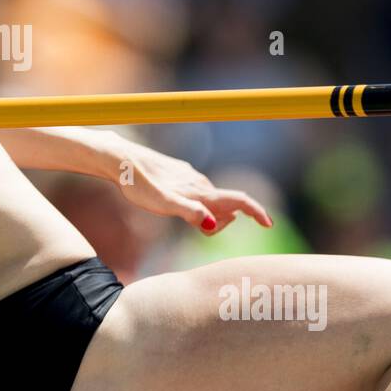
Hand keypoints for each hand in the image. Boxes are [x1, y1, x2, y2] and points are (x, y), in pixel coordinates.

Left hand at [114, 140, 272, 234]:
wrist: (121, 160)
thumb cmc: (139, 185)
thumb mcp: (163, 204)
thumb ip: (190, 213)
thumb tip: (213, 223)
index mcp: (200, 192)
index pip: (238, 200)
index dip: (257, 212)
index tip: (269, 224)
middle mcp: (199, 182)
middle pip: (225, 207)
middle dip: (221, 223)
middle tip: (196, 230)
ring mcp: (190, 177)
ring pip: (210, 200)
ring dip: (207, 215)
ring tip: (179, 218)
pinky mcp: (179, 175)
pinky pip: (197, 194)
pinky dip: (196, 206)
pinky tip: (174, 205)